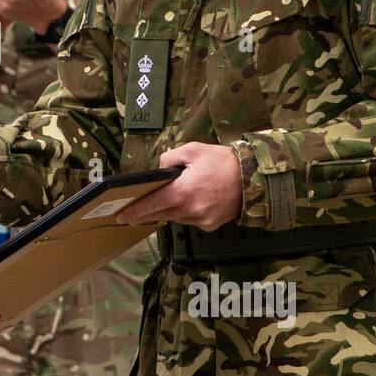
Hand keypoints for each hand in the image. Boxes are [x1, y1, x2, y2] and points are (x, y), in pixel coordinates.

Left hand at [116, 142, 241, 230]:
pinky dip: (186, 212)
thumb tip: (159, 171)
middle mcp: (190, 210)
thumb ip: (170, 159)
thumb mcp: (192, 150)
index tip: (122, 215)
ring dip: (168, 211)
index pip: (152, 204)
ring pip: (176, 218)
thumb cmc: (222, 161)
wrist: (253, 177)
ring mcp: (201, 220)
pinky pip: (190, 220)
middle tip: (131, 215)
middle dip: (145, 214)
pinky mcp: (210, 225)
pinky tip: (190, 201)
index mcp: (183, 191)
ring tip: (164, 201)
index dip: (135, 211)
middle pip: (160, 215)